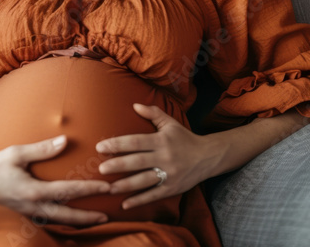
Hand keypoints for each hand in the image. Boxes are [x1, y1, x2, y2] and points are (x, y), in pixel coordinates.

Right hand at [0, 135, 110, 225]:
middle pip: (68, 215)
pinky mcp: (26, 213)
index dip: (89, 189)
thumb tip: (65, 141)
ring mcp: (30, 213)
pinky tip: (71, 218)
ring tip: (95, 219)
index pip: (68, 191)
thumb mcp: (16, 153)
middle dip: (88, 216)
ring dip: (78, 221)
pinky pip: (49, 220)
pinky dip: (63, 220)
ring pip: (59, 221)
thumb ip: (42, 149)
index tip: (106, 186)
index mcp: (34, 191)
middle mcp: (34, 206)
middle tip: (107, 215)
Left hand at [96, 104, 221, 210]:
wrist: (209, 157)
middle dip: (118, 165)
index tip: (100, 147)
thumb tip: (134, 104)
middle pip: (137, 162)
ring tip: (108, 188)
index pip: (135, 142)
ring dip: (125, 186)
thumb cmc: (185, 138)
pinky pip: (153, 195)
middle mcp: (165, 158)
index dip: (117, 144)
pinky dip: (139, 200)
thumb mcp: (170, 123)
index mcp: (161, 141)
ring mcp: (169, 174)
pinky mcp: (172, 188)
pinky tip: (124, 204)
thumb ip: (153, 113)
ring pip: (144, 181)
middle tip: (100, 169)